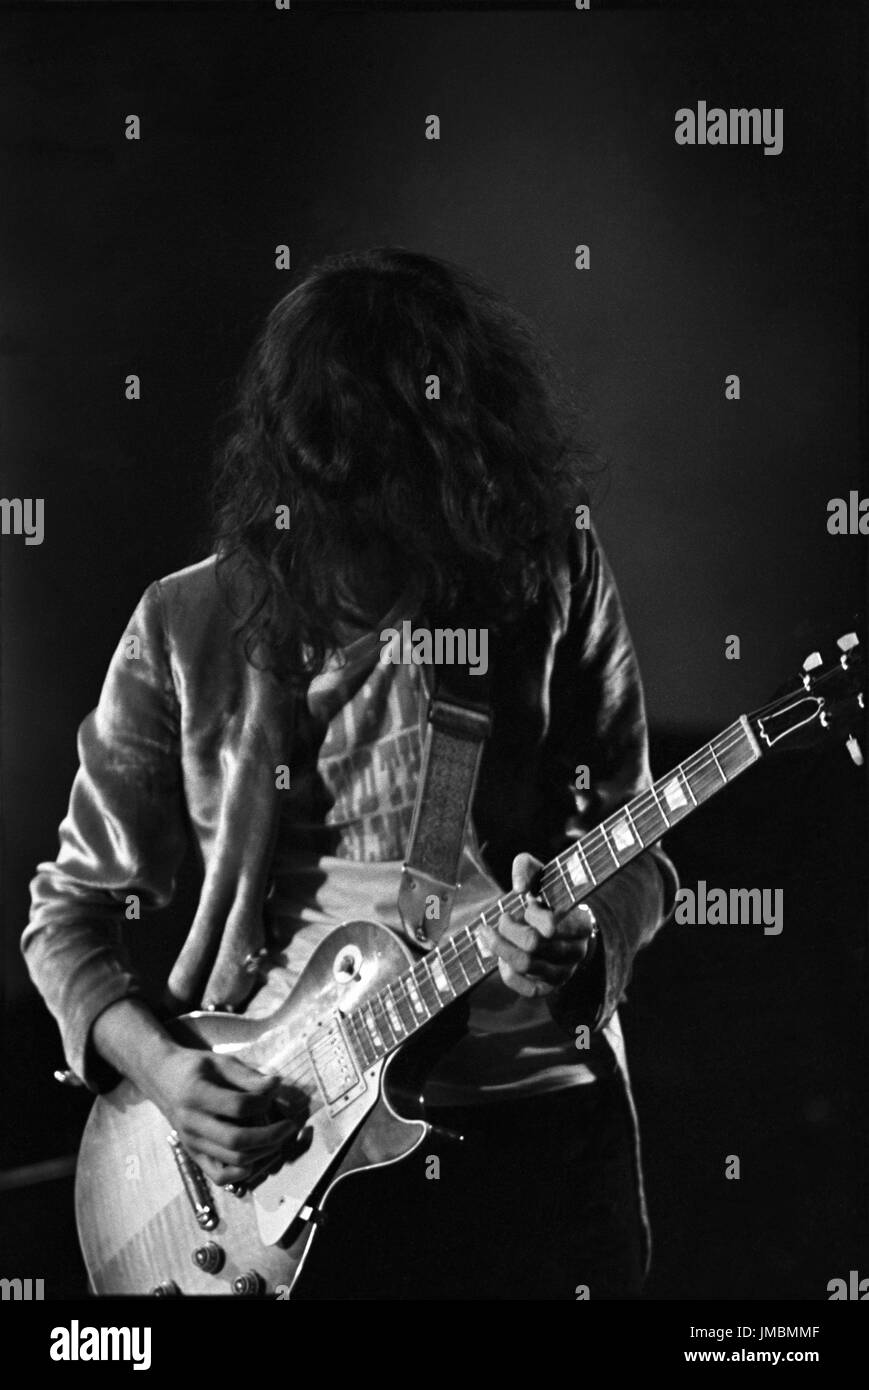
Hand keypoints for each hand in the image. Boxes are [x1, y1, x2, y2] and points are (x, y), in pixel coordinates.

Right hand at [146, 1046, 306, 1186]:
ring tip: (278, 1138)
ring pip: (232, 1160)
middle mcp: (191, 1123)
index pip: (238, 1106)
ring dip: (262, 1152)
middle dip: (271, 1135)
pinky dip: (241, 1173)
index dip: (263, 1101)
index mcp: (197, 1094)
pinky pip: (219, 1176)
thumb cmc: (195, 1067)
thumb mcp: (220, 1061)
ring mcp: (191, 1143)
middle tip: (290, 1125)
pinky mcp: (193, 1155)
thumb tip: (276, 1084)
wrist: (162, 1078)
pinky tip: (256, 1157)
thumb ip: (247, 1075)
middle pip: (237, 1140)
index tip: (274, 1091)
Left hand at [479, 852, 596, 998]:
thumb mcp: (541, 875)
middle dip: (508, 929)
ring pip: (525, 965)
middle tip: (502, 917)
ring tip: (490, 934)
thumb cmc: (548, 897)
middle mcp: (577, 952)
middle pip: (533, 945)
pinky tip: (501, 958)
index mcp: (581, 924)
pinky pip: (526, 989)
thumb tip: (519, 888)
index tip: (526, 905)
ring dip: (500, 947)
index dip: (531, 914)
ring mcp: (564, 973)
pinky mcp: (550, 988)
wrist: (560, 926)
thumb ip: (526, 866)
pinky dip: (507, 972)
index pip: (552, 925)